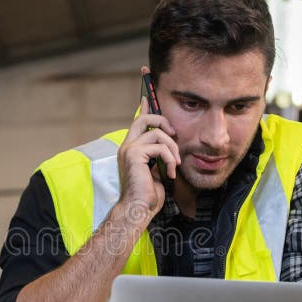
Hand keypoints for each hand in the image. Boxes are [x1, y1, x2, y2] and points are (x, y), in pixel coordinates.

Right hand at [116, 83, 179, 223]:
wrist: (139, 209)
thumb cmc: (148, 195)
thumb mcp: (157, 170)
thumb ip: (159, 155)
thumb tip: (169, 145)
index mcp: (132, 147)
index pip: (138, 120)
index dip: (144, 105)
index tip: (148, 93)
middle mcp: (127, 145)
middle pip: (145, 118)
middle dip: (164, 122)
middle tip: (174, 137)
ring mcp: (129, 149)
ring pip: (158, 133)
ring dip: (172, 148)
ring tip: (174, 165)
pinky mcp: (134, 154)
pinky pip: (159, 147)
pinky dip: (169, 159)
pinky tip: (169, 173)